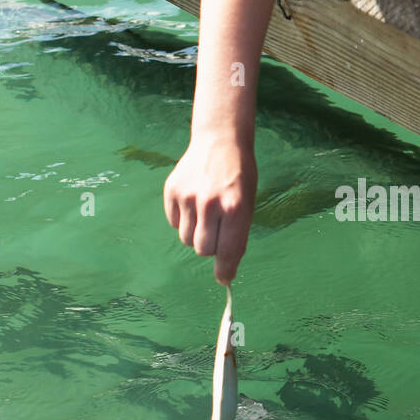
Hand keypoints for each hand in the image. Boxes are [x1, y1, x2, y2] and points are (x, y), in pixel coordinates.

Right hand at [164, 133, 256, 284]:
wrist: (220, 140)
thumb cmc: (239, 177)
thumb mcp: (248, 204)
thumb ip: (238, 236)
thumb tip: (226, 271)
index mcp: (236, 208)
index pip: (228, 251)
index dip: (225, 270)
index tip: (224, 279)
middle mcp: (210, 203)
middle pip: (203, 249)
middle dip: (211, 247)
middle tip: (217, 230)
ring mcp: (188, 196)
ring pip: (187, 239)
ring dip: (197, 233)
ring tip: (206, 213)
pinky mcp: (171, 191)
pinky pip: (174, 223)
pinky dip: (184, 220)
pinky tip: (194, 202)